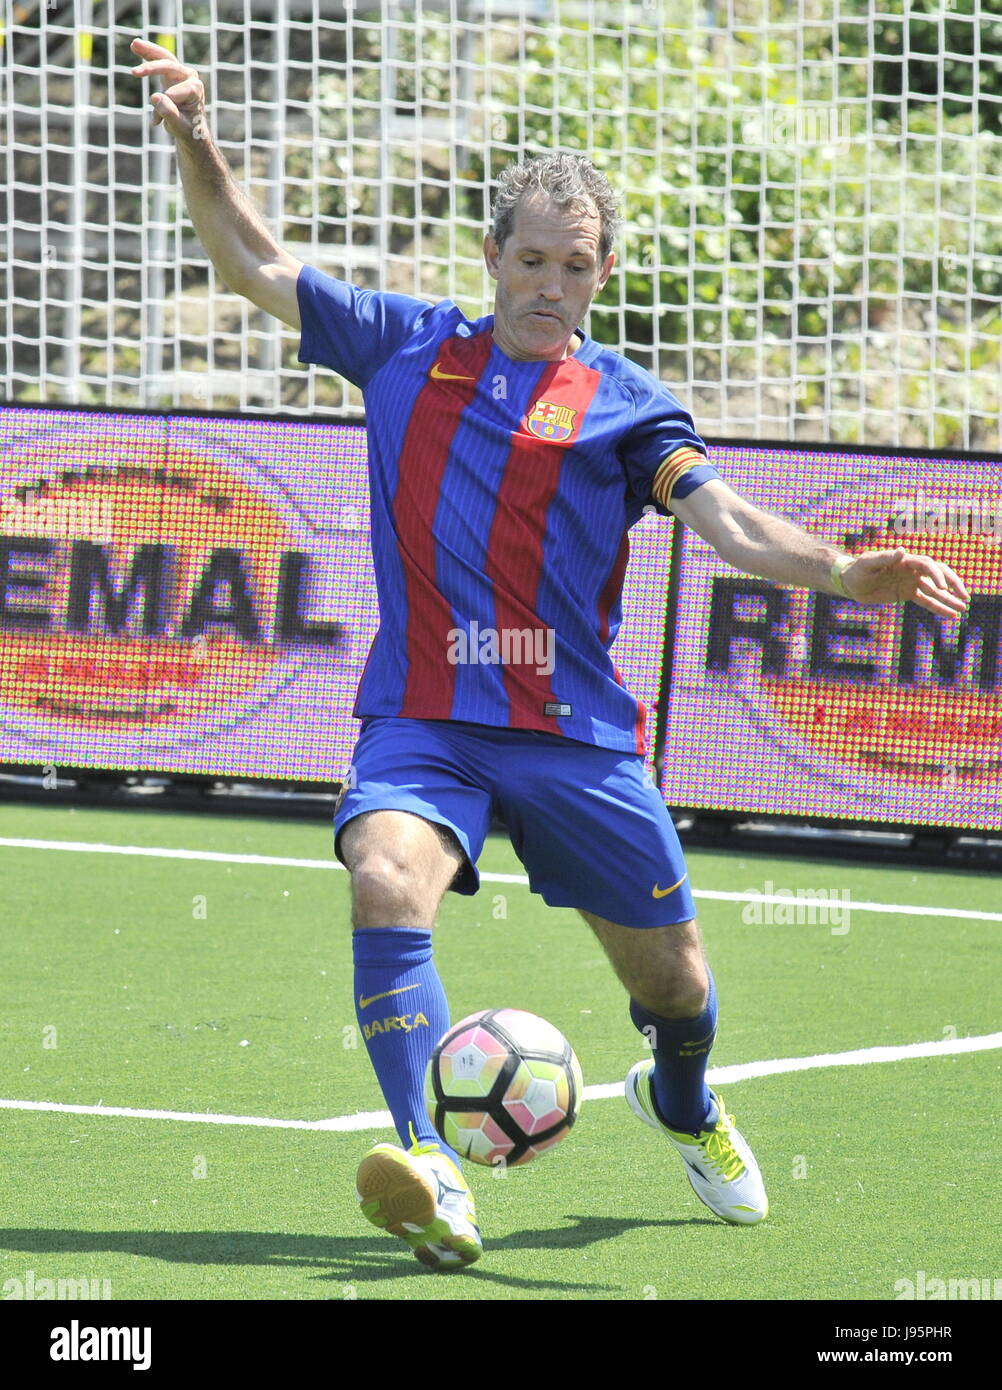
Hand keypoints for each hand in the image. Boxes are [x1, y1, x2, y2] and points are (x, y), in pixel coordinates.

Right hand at [130, 37, 207, 143]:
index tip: (158, 119)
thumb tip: (154, 97)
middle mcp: (190, 77)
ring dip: (149, 51)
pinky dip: (147, 53)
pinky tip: (134, 45)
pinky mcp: (171, 72)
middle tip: (134, 73)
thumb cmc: (186, 128)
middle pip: (170, 66)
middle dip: (152, 69)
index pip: (175, 91)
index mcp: (195, 89)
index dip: (165, 102)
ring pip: (164, 57)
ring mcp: (181, 73)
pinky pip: (158, 58)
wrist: (190, 128)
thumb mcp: (178, 125)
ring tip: (134, 44)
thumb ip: (169, 113)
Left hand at [842, 547, 969, 617]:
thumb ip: (884, 558)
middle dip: (953, 585)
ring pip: (935, 591)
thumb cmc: (858, 569)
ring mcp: (912, 583)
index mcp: (906, 560)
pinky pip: (926, 601)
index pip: (927, 565)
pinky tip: (951, 615)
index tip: (942, 588)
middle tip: (964, 596)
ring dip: (949, 599)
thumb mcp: (868, 563)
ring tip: (964, 608)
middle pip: (938, 575)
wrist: (851, 582)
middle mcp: (912, 570)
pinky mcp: (908, 594)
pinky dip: (938, 608)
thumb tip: (901, 552)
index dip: (936, 575)